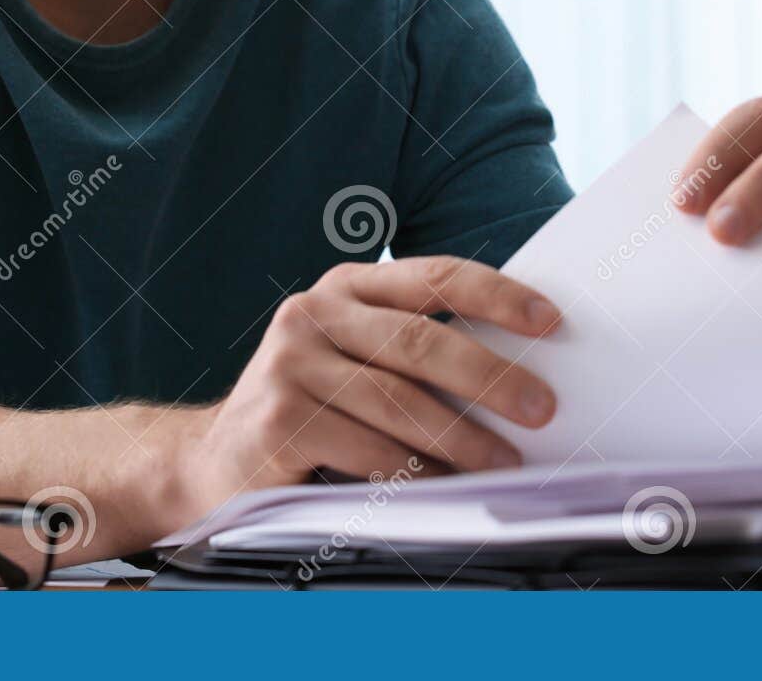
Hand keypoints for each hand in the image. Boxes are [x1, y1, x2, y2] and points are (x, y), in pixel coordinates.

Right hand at [185, 257, 560, 506]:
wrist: (211, 460)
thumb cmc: (309, 409)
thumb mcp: (354, 359)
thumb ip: (413, 350)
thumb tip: (519, 373)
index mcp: (347, 286)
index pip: (435, 276)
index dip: (497, 295)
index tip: (550, 320)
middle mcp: (315, 313)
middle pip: (420, 340)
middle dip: (491, 376)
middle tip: (542, 408)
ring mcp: (291, 363)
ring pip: (397, 400)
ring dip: (462, 436)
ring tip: (505, 461)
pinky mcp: (280, 417)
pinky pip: (366, 447)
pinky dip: (414, 471)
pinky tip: (445, 485)